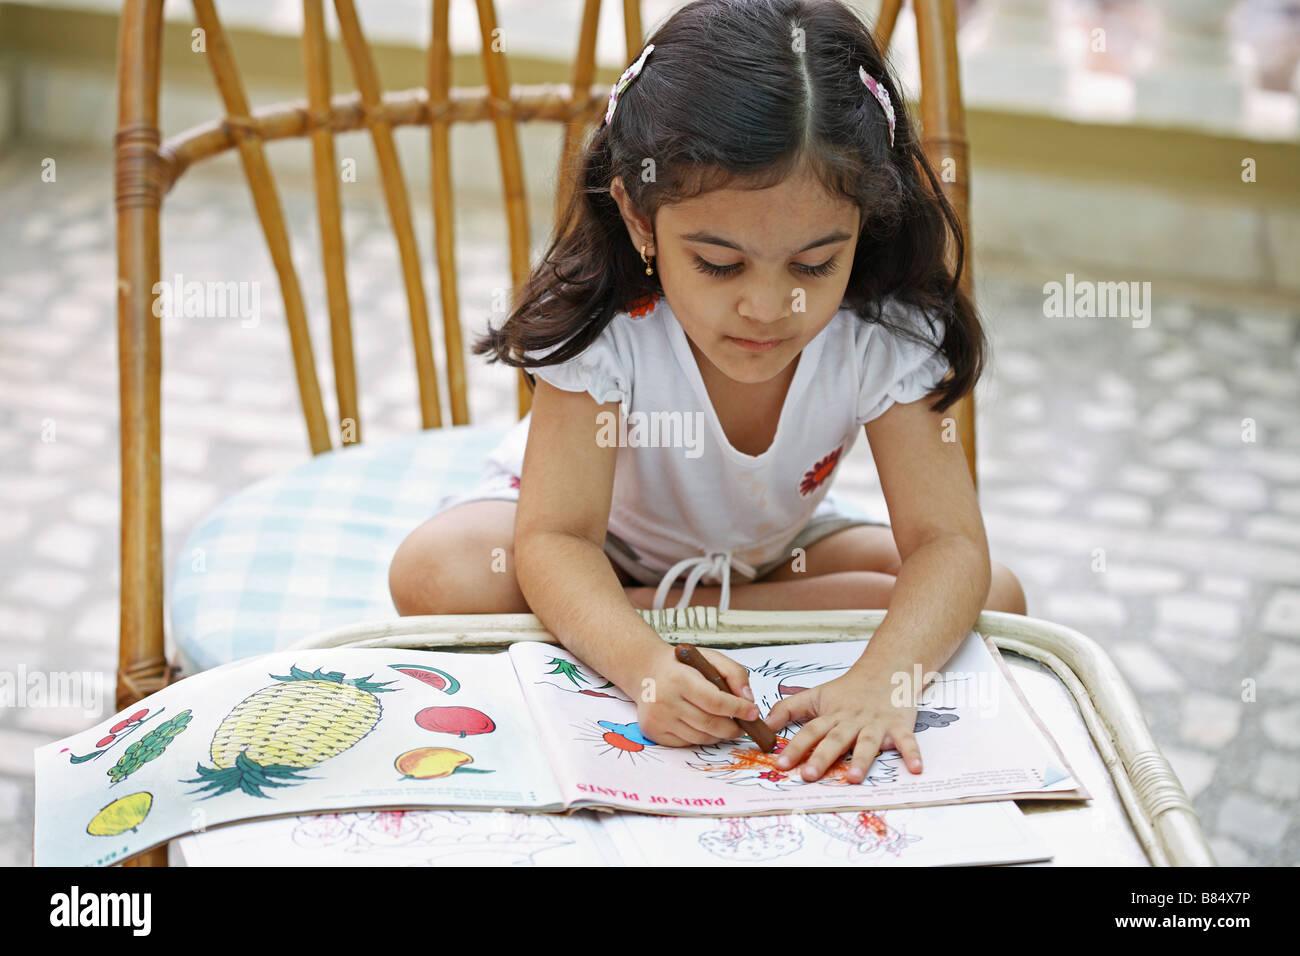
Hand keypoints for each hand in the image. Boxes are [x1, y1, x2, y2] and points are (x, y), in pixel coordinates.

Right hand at [632, 642, 759, 746]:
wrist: (647, 671)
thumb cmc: (682, 665)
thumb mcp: (710, 658)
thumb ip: (735, 674)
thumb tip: (748, 700)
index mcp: (678, 678)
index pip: (714, 701)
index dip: (738, 709)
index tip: (753, 713)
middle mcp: (664, 700)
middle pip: (710, 724)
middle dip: (733, 728)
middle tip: (743, 726)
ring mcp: (657, 718)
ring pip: (700, 738)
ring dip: (719, 735)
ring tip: (726, 726)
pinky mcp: (653, 732)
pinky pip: (687, 743)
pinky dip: (702, 738)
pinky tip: (704, 726)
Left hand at [762, 663, 922, 782]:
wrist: (886, 670)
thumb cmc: (849, 689)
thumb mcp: (817, 695)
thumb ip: (790, 708)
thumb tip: (765, 723)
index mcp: (832, 716)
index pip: (810, 731)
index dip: (794, 747)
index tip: (781, 764)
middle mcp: (852, 721)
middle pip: (835, 739)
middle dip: (821, 757)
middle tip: (809, 775)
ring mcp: (876, 724)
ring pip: (867, 742)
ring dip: (861, 760)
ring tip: (854, 778)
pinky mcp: (899, 725)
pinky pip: (907, 741)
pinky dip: (912, 753)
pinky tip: (915, 769)